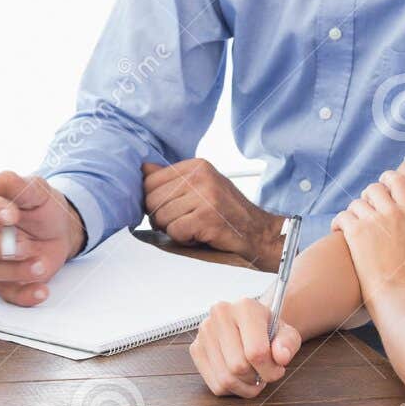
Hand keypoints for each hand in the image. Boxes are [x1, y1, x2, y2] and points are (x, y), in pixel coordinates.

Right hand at [0, 170, 85, 305]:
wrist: (60, 231)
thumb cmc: (41, 208)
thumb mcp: (39, 192)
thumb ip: (23, 186)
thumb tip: (5, 178)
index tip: (12, 214)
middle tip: (24, 244)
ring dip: (16, 270)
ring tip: (41, 263)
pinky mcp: (3, 281)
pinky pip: (6, 293)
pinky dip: (25, 295)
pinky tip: (41, 289)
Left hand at [142, 158, 283, 268]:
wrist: (260, 232)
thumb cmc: (229, 213)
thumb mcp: (202, 187)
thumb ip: (172, 179)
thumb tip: (144, 168)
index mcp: (197, 166)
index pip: (150, 181)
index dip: (155, 202)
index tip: (172, 209)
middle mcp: (200, 176)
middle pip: (152, 200)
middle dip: (162, 218)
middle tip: (185, 222)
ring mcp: (205, 196)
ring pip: (161, 218)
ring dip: (175, 230)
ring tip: (196, 227)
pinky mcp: (207, 217)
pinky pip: (175, 232)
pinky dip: (185, 239)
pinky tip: (201, 235)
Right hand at [190, 296, 301, 397]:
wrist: (250, 324)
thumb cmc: (269, 330)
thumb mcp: (287, 334)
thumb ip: (288, 344)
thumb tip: (280, 357)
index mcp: (245, 307)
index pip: (256, 352)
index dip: (271, 370)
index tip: (278, 369)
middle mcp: (219, 315)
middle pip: (238, 367)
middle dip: (256, 378)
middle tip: (264, 373)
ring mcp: (204, 332)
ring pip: (225, 379)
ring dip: (244, 386)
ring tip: (253, 376)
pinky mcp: (196, 348)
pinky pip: (215, 384)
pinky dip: (231, 389)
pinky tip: (239, 378)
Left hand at [331, 171, 404, 303]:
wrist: (399, 300)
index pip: (399, 182)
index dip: (388, 180)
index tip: (382, 187)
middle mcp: (394, 214)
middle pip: (374, 188)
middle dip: (367, 198)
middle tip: (365, 212)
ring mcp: (373, 222)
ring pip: (356, 203)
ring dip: (353, 213)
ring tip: (352, 226)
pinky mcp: (355, 233)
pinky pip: (341, 216)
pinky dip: (338, 223)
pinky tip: (339, 233)